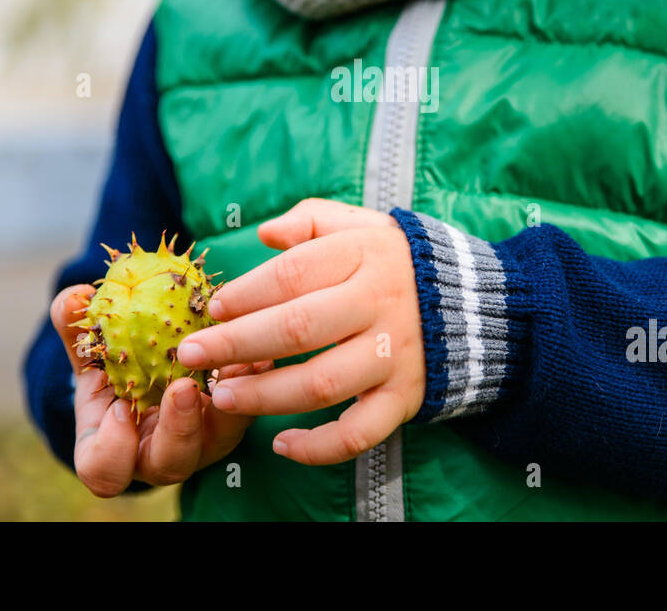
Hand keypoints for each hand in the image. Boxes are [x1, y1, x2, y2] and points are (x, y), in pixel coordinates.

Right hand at [49, 284, 272, 497]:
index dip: (112, 450)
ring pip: (221, 440)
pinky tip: (259, 350)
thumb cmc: (111, 368)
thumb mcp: (90, 351)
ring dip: (229, 404)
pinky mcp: (234, 420)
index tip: (120, 408)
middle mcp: (160, 455)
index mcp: (114, 450)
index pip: (105, 472)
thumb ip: (76, 327)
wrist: (151, 366)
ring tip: (234, 361)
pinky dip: (253, 377)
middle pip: (170, 465)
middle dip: (179, 428)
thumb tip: (72, 298)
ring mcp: (202, 442)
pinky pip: (249, 406)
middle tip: (185, 387)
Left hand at [174, 198, 426, 466]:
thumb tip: (263, 233)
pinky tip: (281, 443)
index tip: (211, 309)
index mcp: (363, 255)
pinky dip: (319, 447)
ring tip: (221, 396)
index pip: (293, 274)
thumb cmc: (395, 261)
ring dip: (264, 395)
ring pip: (321, 384)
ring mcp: (393, 355)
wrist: (476, 303)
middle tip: (190, 355)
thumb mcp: (360, 225)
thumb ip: (310, 220)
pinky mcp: (404, 398)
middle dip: (236, 344)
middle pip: (298, 328)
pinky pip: (360, 433)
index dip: (246, 293)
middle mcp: (379, 304)